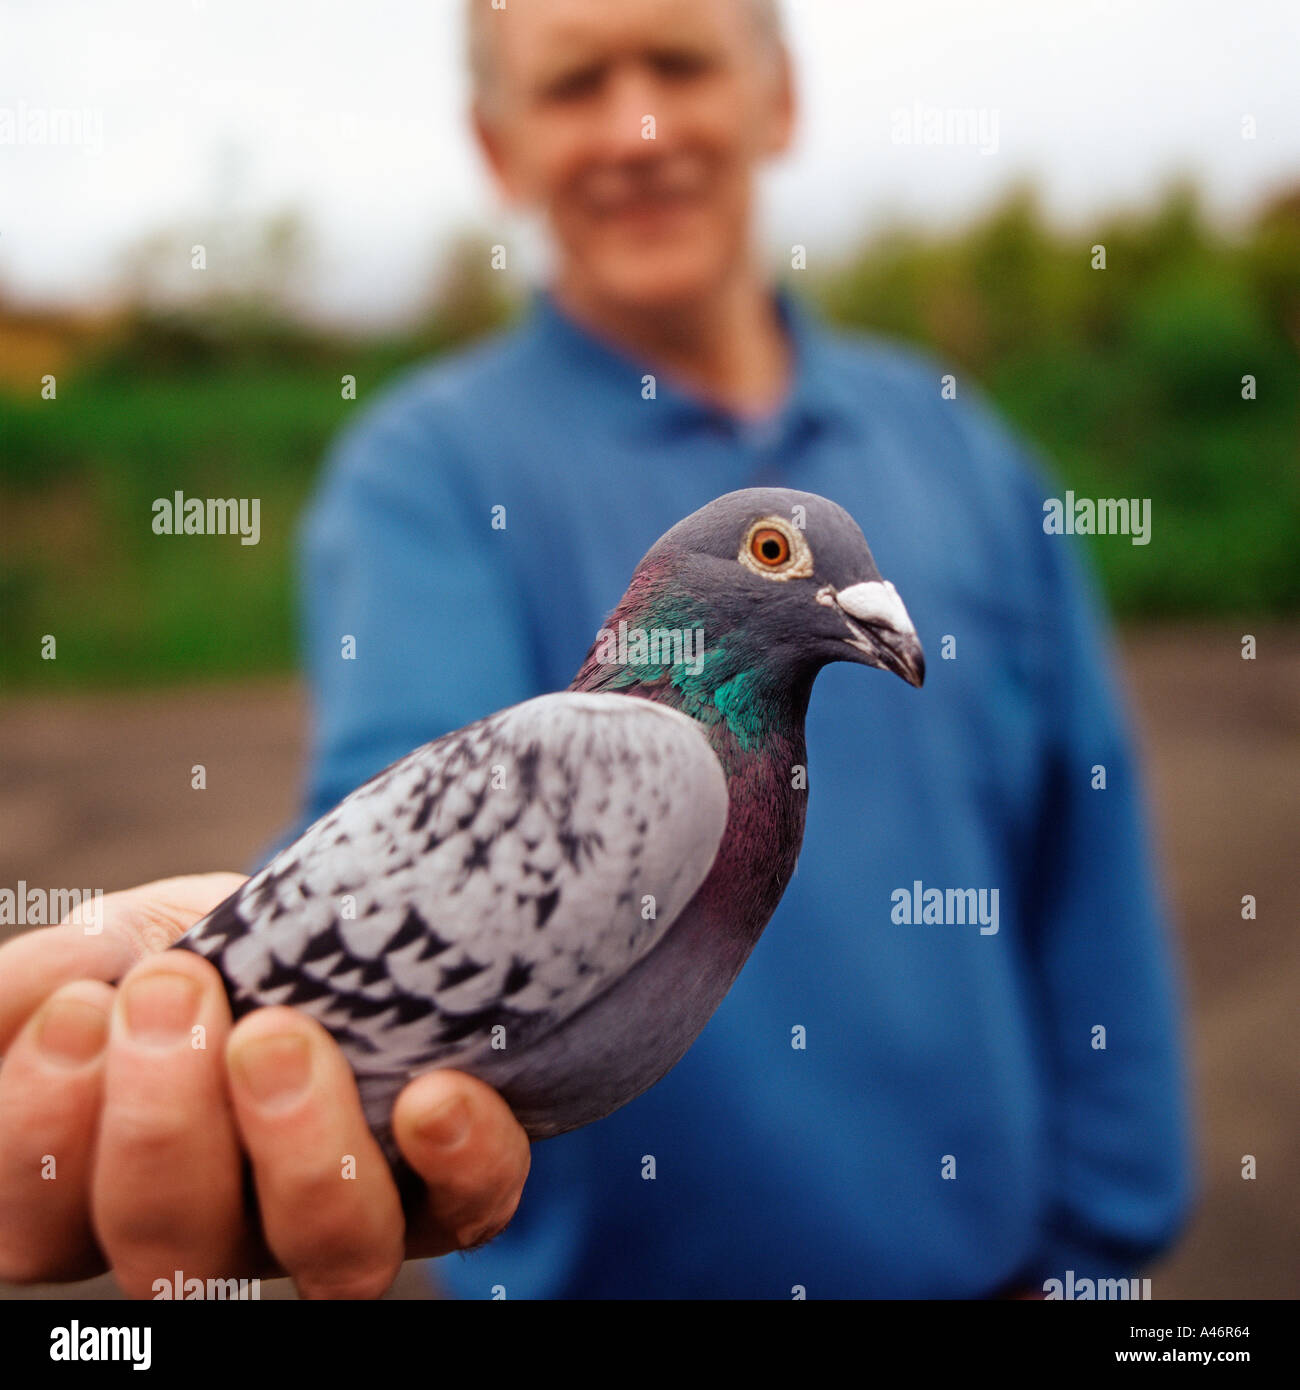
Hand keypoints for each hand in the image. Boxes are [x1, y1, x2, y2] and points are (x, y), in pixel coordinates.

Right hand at [0, 874, 529, 1297]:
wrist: (337, 923)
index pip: (38, 1223)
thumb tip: (52, 995)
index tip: (82, 1007)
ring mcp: (337, 1224)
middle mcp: (219, 1237)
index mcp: (105, 1195)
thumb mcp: (114, 943)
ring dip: (303, 1153)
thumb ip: (47, 980)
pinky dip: (460, 1160)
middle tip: (173, 989)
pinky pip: (466, 1207)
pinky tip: (437, 1095)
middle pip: (172, 1253)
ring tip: (278, 1036)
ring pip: (327, 1256)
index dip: (47, 1131)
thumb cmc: (203, 949)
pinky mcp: (447, 1191)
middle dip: (163, 1124)